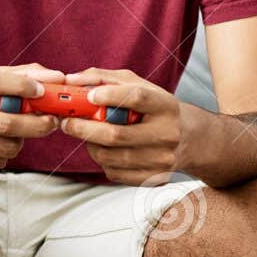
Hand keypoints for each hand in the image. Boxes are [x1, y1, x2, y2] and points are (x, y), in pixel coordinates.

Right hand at [0, 63, 65, 169]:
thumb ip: (21, 76)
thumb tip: (56, 79)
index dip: (24, 87)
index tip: (43, 92)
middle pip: (7, 125)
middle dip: (37, 125)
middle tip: (50, 122)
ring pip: (6, 148)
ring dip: (19, 141)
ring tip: (13, 132)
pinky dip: (3, 154)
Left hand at [61, 67, 201, 183]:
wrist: (189, 138)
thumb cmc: (153, 107)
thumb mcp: (136, 85)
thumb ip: (102, 78)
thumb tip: (70, 80)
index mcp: (166, 105)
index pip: (136, 98)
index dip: (109, 96)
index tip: (88, 96)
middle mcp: (168, 134)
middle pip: (116, 135)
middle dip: (84, 128)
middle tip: (66, 122)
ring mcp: (162, 160)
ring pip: (110, 157)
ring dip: (90, 145)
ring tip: (88, 134)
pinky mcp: (154, 179)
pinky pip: (114, 172)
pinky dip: (102, 160)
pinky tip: (105, 149)